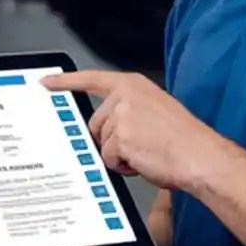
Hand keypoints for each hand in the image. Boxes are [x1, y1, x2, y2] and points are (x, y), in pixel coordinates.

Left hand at [42, 70, 225, 191]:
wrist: (200, 156)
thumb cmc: (183, 139)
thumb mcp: (154, 110)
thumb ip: (128, 110)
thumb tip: (106, 127)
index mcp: (133, 84)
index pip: (91, 79)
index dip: (65, 82)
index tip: (45, 83)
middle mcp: (124, 96)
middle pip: (95, 124)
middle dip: (111, 140)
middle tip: (141, 145)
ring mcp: (121, 115)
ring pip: (101, 143)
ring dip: (119, 154)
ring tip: (147, 152)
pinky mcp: (119, 137)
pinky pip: (108, 159)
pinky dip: (123, 166)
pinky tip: (144, 161)